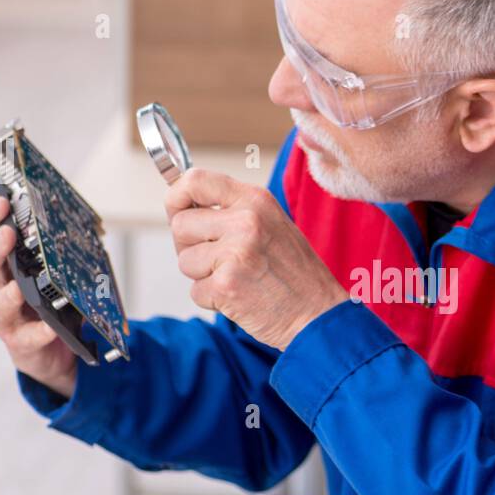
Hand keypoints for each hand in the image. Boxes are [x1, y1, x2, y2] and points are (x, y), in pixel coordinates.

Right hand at [0, 196, 77, 398]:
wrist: (52, 350)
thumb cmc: (49, 305)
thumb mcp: (54, 273)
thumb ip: (59, 253)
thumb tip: (80, 224)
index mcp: (4, 265)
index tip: (1, 202)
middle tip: (8, 234)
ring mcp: (5, 316)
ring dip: (8, 294)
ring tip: (19, 288)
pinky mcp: (19, 342)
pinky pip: (26, 336)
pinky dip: (38, 331)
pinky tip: (49, 327)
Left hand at [166, 169, 347, 348]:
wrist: (318, 314)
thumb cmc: (295, 274)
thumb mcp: (271, 224)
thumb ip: (232, 211)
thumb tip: (182, 208)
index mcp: (255, 200)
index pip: (195, 179)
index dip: (176, 196)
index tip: (177, 209)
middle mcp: (245, 220)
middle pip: (180, 224)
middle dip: (190, 247)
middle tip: (222, 261)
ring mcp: (235, 252)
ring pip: (184, 261)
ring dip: (203, 276)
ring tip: (238, 279)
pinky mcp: (226, 285)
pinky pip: (195, 291)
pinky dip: (212, 300)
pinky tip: (240, 297)